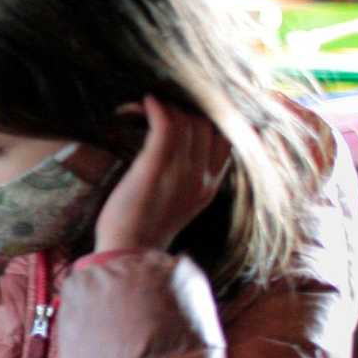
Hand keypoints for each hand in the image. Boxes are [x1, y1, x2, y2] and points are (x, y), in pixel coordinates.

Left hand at [94, 96, 232, 254]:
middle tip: (160, 104)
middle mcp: (201, 177)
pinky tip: (144, 103)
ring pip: (188, 121)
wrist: (128, 254)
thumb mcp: (180, 201)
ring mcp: (180, 172)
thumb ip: (190, 175)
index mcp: (210, 185)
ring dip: (166, 106)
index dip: (215, 116)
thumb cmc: (145, 225)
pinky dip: (156, 109)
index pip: (228, 138)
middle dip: (185, 107)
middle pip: (207, 124)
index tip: (193, 105)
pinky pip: (166, 126)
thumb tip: (184, 144)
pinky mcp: (155, 168)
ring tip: (145, 105)